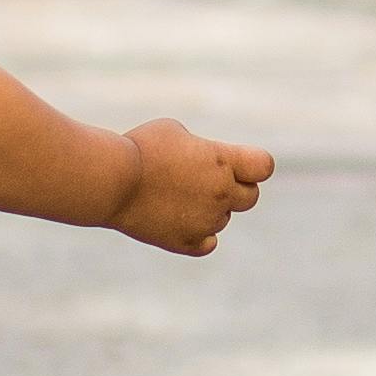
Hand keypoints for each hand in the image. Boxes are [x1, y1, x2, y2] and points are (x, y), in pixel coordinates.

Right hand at [109, 119, 275, 253]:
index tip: (236, 161)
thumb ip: (200, 149)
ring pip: (224, 219)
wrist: (111, 181)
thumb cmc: (141, 147)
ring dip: (211, 209)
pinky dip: (199, 234)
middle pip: (250, 197)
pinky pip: (207, 243)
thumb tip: (203, 162)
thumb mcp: (174, 131)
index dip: (254, 163)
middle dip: (236, 188)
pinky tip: (180, 219)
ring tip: (177, 194)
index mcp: (223, 162)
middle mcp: (221, 194)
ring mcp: (205, 222)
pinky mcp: (185, 243)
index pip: (264, 166)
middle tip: (206, 179)